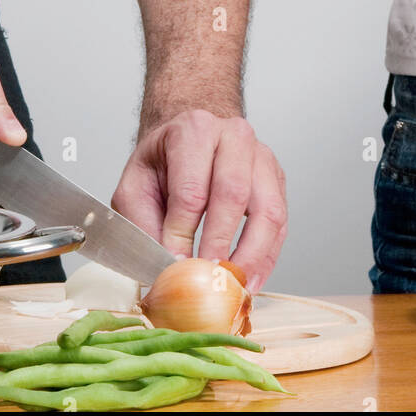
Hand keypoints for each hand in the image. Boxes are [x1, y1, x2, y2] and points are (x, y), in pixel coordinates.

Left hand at [111, 110, 286, 292]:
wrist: (188, 142)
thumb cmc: (162, 165)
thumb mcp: (135, 188)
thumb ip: (144, 225)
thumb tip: (165, 266)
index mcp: (193, 130)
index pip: (191, 189)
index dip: (183, 233)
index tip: (175, 266)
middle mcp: (233, 136)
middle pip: (234, 193)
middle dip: (220, 243)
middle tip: (206, 278)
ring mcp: (260, 156)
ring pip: (267, 209)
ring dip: (251, 255)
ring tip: (234, 285)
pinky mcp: (276, 179)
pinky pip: (280, 221)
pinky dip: (267, 256)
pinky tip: (251, 279)